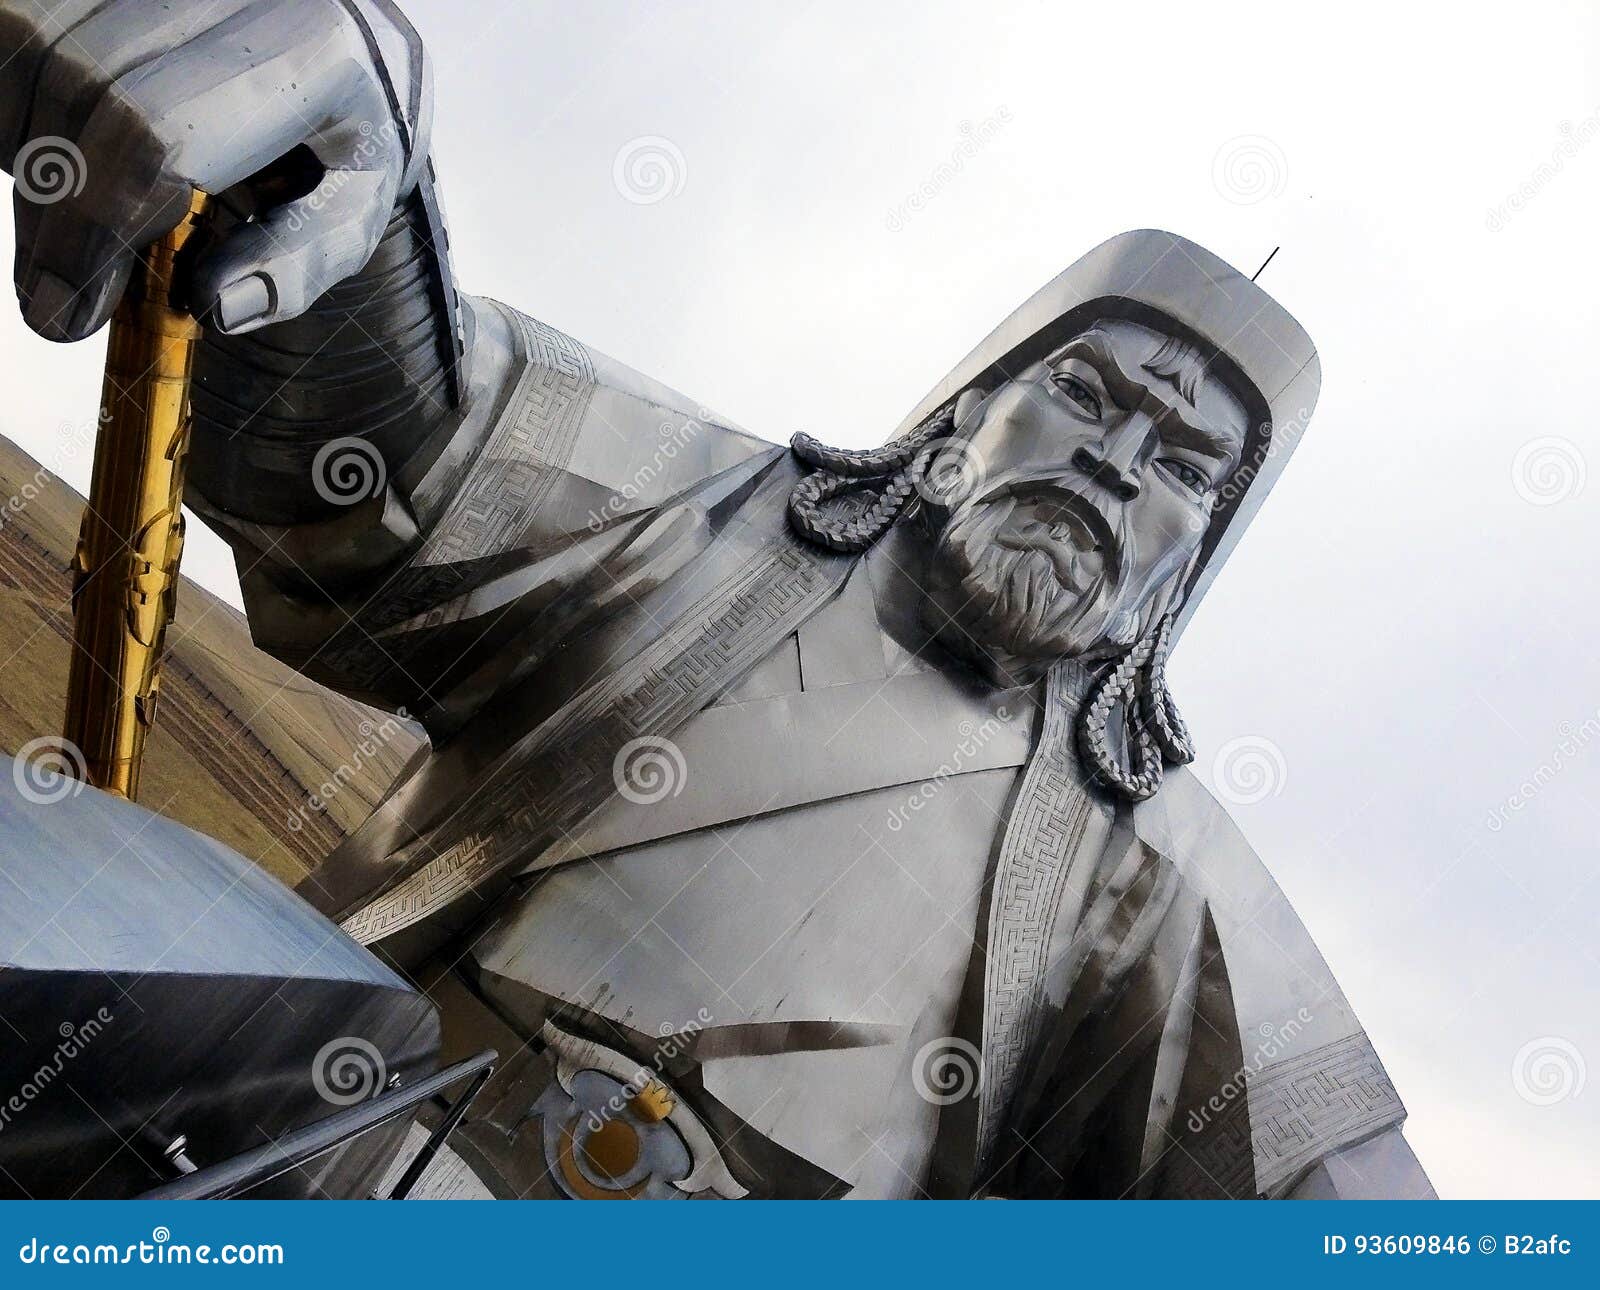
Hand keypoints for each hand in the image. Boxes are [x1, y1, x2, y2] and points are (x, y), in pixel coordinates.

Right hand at [0, 0, 429, 341]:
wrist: (346, 29)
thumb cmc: (349, 123)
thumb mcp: (355, 205)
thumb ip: (299, 261)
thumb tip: (217, 307)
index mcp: (313, 48)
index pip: (160, 130)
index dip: (97, 224)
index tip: (66, 310)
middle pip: (85, 91)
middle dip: (55, 208)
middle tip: (58, 291)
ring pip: (33, 43)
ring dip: (29, 149)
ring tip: (80, 207)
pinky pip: (18, 18)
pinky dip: (16, 98)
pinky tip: (65, 143)